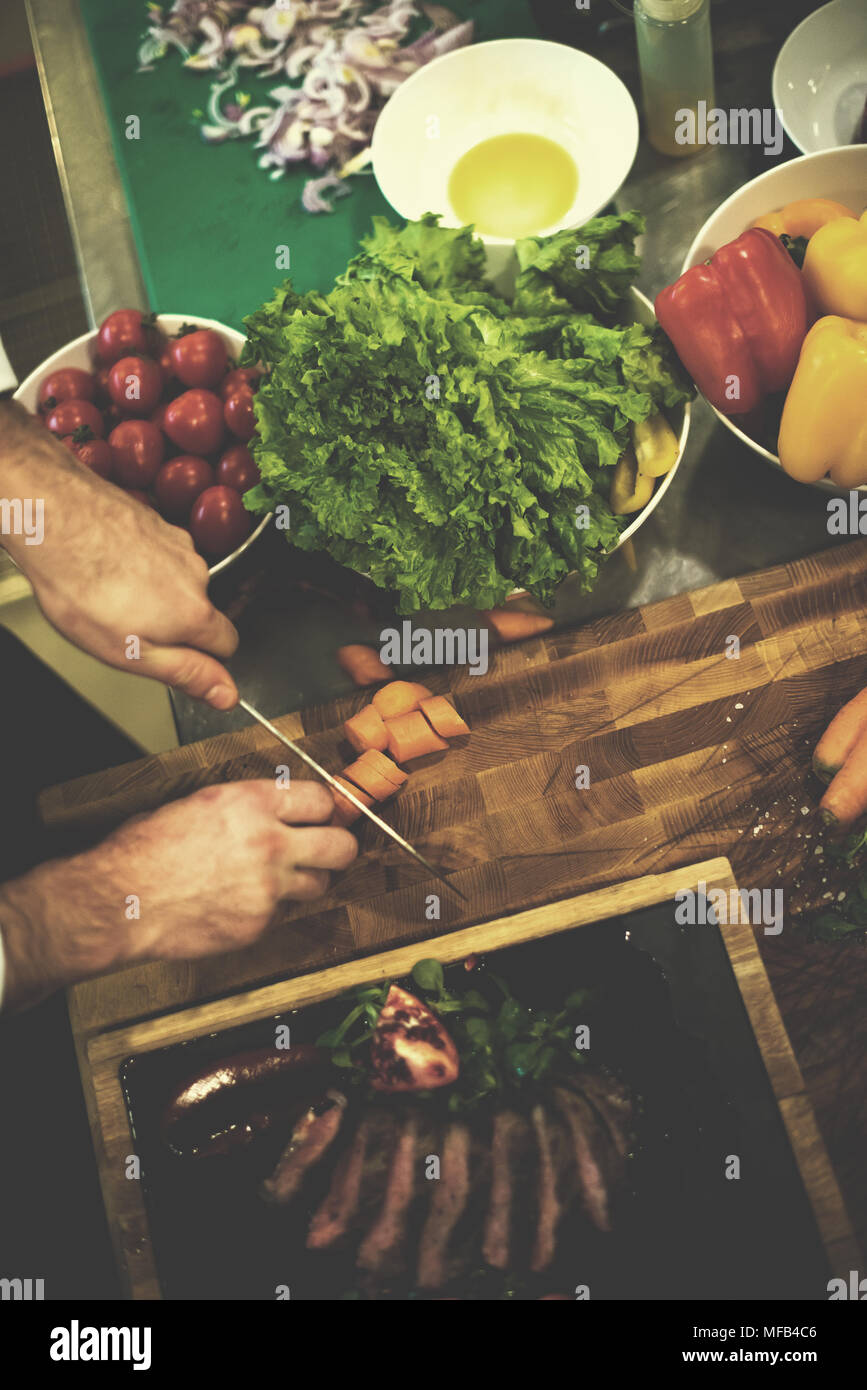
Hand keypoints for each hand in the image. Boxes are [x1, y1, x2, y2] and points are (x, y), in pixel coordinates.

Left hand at [0, 401, 238, 708]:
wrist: (55, 518)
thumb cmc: (83, 587)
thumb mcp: (130, 653)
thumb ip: (186, 673)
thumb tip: (228, 695)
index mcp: (194, 613)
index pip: (228, 645)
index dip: (206, 659)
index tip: (176, 659)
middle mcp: (197, 574)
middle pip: (200, 611)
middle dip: (173, 623)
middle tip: (128, 626)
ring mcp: (179, 544)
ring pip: (178, 581)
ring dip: (156, 591)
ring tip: (112, 592)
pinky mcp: (160, 523)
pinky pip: (161, 555)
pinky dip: (142, 563)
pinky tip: (110, 566)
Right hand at [0, 780, 356, 1009]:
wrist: (122, 899)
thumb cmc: (146, 849)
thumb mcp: (199, 804)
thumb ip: (246, 807)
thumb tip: (273, 810)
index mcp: (253, 803)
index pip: (322, 799)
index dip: (327, 808)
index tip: (326, 813)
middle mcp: (270, 843)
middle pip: (341, 846)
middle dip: (339, 846)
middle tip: (329, 848)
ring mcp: (268, 888)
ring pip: (319, 885)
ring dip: (306, 881)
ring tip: (278, 879)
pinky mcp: (259, 924)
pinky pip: (282, 914)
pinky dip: (268, 910)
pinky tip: (239, 902)